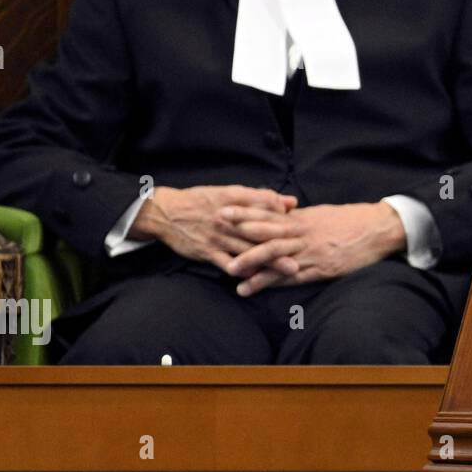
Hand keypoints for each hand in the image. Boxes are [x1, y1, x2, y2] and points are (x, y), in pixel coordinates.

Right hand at [130, 185, 297, 273]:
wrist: (166, 213)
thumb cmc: (202, 201)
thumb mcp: (229, 193)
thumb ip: (261, 197)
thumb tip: (291, 202)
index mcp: (234, 198)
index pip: (264, 204)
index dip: (283, 214)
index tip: (300, 223)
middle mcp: (228, 218)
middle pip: (260, 230)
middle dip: (283, 240)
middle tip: (304, 249)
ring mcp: (218, 236)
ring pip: (248, 249)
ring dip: (270, 260)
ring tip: (290, 269)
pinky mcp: (208, 252)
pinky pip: (228, 263)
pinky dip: (243, 270)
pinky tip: (258, 278)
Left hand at [218, 202, 406, 296]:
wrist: (379, 229)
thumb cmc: (352, 220)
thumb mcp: (323, 214)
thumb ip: (301, 218)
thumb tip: (282, 216)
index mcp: (304, 218)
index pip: (269, 213)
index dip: (245, 212)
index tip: (224, 208)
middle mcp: (304, 233)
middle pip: (267, 230)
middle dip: (240, 230)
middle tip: (215, 228)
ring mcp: (311, 251)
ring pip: (276, 255)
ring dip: (251, 261)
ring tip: (228, 268)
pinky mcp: (321, 268)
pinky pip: (291, 276)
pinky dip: (271, 282)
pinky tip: (253, 288)